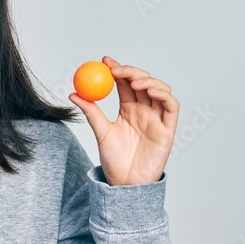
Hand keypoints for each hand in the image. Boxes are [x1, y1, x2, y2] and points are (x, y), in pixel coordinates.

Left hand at [69, 56, 178, 185]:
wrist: (125, 183)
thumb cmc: (114, 160)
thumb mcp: (101, 132)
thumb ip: (91, 112)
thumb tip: (73, 94)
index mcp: (128, 109)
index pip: (125, 83)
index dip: (117, 70)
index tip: (105, 60)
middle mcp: (144, 111)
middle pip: (142, 83)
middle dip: (131, 72)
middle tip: (116, 70)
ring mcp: (157, 119)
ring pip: (159, 90)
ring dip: (148, 81)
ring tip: (133, 81)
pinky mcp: (168, 129)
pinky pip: (172, 107)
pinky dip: (164, 95)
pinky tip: (151, 91)